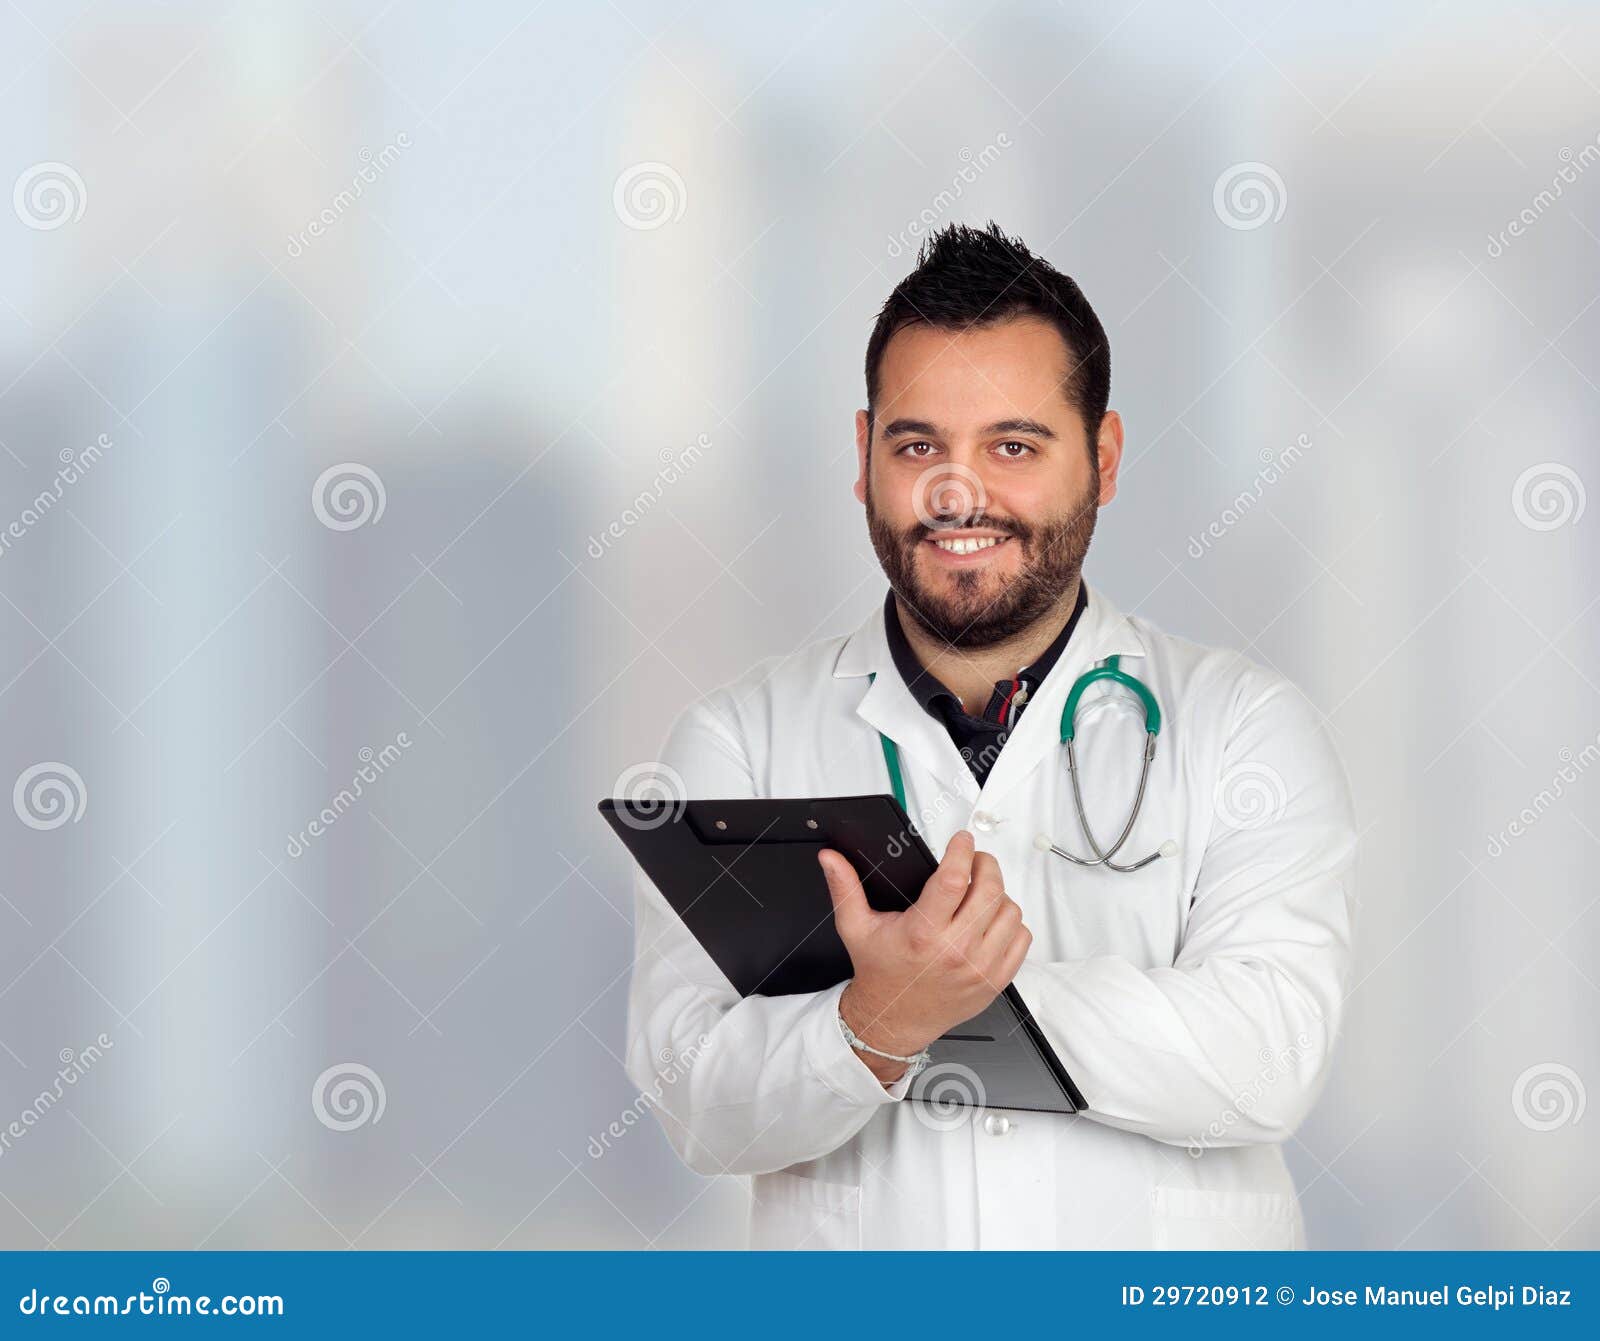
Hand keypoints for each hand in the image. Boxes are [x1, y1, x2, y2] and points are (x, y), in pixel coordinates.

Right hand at [819, 830, 1031, 1079]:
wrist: (893, 1019)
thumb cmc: (880, 973)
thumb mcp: (856, 927)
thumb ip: (844, 887)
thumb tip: (831, 858)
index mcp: (924, 933)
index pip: (955, 879)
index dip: (962, 850)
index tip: (961, 840)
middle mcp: (956, 950)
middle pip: (990, 890)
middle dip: (985, 865)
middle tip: (974, 861)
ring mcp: (980, 967)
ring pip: (1010, 911)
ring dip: (999, 895)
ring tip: (980, 893)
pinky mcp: (996, 980)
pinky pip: (1021, 939)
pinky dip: (1011, 923)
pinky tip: (991, 921)